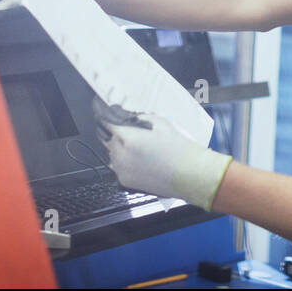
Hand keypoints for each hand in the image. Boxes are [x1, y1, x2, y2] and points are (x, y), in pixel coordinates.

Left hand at [93, 97, 231, 210]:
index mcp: (128, 137)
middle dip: (116, 133)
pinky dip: (124, 161)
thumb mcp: (160, 123)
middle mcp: (120, 154)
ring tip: (140, 148)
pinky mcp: (123, 181)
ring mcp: (120, 170)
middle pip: (108, 137)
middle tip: (133, 132)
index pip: (105, 121)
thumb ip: (139, 118)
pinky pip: (117, 166)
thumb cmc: (178, 147)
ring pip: (111, 153)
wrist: (188, 174)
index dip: (104, 114)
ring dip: (119, 147)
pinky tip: (141, 159)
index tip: (103, 110)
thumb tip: (126, 115)